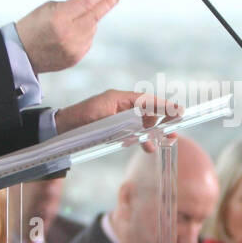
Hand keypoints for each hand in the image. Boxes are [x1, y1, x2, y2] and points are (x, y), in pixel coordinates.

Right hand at [15, 0, 119, 73]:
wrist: (22, 53)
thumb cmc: (33, 27)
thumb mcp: (48, 8)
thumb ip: (71, 5)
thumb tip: (92, 3)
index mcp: (59, 18)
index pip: (86, 3)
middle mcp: (68, 34)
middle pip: (94, 16)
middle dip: (105, 4)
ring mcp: (73, 48)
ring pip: (92, 29)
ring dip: (89, 21)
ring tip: (74, 20)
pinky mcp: (75, 57)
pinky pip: (87, 41)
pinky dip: (84, 34)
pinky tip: (72, 33)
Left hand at [55, 90, 180, 151]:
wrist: (62, 128)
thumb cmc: (82, 118)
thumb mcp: (106, 117)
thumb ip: (127, 121)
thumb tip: (147, 125)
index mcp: (121, 98)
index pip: (148, 100)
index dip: (164, 106)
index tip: (179, 112)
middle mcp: (122, 105)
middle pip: (148, 112)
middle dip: (161, 122)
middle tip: (173, 133)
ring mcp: (118, 116)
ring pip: (141, 123)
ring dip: (151, 133)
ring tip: (159, 143)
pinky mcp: (113, 127)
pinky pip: (132, 131)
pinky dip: (139, 138)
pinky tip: (144, 145)